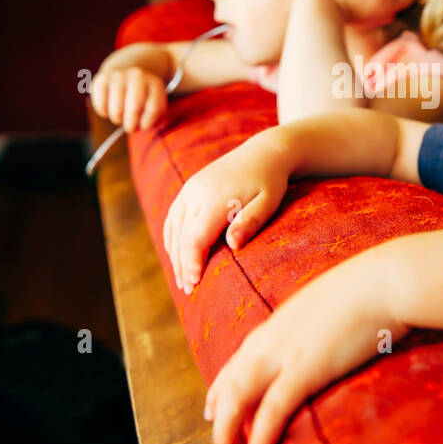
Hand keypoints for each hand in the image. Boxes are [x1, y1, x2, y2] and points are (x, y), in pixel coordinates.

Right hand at [91, 61, 168, 132]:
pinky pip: (101, 106)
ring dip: (117, 119)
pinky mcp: (102, 79)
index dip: (147, 123)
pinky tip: (109, 108)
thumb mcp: (155, 104)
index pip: (153, 109)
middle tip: (130, 127)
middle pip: (134, 109)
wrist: (126, 71)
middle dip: (131, 124)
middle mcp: (138, 76)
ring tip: (120, 116)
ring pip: (116, 111)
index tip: (143, 127)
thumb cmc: (142, 96)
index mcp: (155, 84)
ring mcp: (119, 76)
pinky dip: (104, 112)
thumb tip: (144, 128)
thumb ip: (155, 118)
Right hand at [163, 129, 293, 291]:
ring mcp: (190, 189)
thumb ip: (250, 221)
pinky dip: (173, 239)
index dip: (192, 262)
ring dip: (175, 255)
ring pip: (173, 228)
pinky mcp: (189, 188)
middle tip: (189, 291)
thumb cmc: (270, 181)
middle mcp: (196, 192)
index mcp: (215, 197)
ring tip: (183, 280)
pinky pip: (173, 218)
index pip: (195, 237)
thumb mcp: (268, 201)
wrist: (263, 152)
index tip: (195, 283)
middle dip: (183, 265)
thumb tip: (233, 245)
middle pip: (181, 236)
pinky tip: (178, 256)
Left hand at [205, 251, 409, 443]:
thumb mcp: (329, 304)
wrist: (388, 279)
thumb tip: (324, 339)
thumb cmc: (371, 289)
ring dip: (227, 433)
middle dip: (220, 418)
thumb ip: (316, 325)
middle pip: (230, 383)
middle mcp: (271, 338)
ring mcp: (285, 352)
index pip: (237, 361)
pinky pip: (273, 410)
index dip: (221, 389)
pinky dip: (260, 437)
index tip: (213, 410)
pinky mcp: (305, 368)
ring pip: (238, 398)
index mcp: (277, 322)